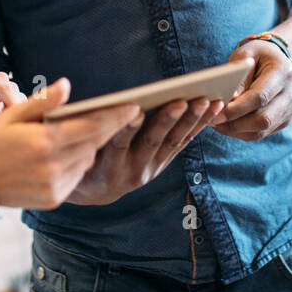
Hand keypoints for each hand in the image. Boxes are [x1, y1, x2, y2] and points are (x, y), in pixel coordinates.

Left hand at [0, 70, 26, 143]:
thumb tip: (0, 108)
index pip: (4, 89)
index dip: (13, 105)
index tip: (16, 122)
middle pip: (15, 94)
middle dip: (15, 112)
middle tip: (7, 131)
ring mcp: (7, 88)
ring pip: (22, 101)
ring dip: (17, 116)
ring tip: (4, 130)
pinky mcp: (14, 98)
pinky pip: (24, 107)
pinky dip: (19, 118)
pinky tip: (9, 127)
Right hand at [0, 78, 140, 209]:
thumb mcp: (12, 115)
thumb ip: (43, 102)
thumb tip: (67, 85)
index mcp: (43, 143)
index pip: (91, 127)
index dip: (115, 116)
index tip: (134, 106)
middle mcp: (52, 167)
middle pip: (94, 144)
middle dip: (109, 128)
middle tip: (126, 112)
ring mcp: (54, 186)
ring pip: (88, 161)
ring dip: (93, 146)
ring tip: (101, 129)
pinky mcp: (54, 200)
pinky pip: (77, 177)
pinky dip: (79, 163)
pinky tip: (76, 151)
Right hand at [65, 97, 224, 205]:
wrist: (94, 190)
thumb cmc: (81, 159)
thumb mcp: (78, 152)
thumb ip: (88, 132)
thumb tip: (98, 107)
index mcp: (105, 167)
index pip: (116, 146)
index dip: (125, 129)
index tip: (135, 111)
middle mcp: (131, 172)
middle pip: (151, 143)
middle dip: (167, 121)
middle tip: (181, 101)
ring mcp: (150, 170)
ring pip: (173, 143)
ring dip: (191, 121)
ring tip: (205, 100)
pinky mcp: (161, 165)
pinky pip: (182, 143)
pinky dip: (198, 125)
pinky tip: (213, 107)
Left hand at [210, 40, 291, 140]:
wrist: (277, 60)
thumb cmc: (257, 56)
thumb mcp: (246, 55)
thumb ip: (239, 76)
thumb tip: (230, 100)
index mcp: (283, 72)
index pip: (260, 97)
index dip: (237, 108)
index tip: (216, 113)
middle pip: (264, 118)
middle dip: (236, 123)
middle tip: (213, 121)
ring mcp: (291, 108)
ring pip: (263, 129)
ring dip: (237, 130)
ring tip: (217, 124)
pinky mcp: (285, 119)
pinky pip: (262, 132)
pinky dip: (243, 132)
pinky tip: (227, 126)